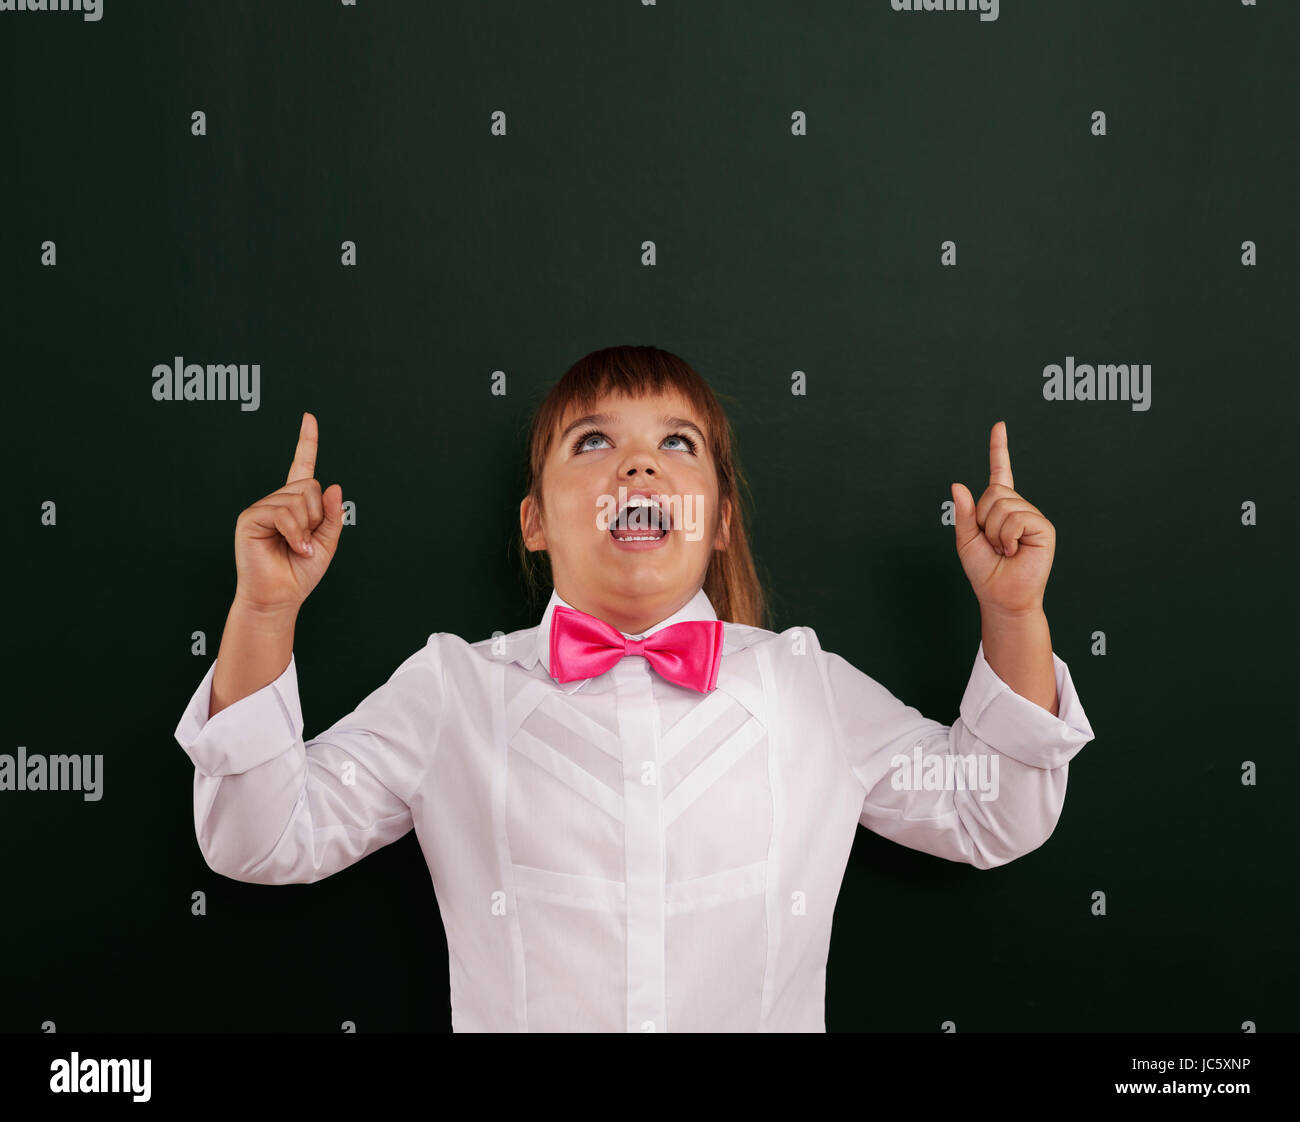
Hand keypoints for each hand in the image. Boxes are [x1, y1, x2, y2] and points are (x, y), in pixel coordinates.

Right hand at [232, 412, 344, 614]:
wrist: (280, 596)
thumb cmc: (300, 572)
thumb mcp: (327, 543)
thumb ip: (333, 516)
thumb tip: (335, 485)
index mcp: (297, 505)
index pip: (302, 466)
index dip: (306, 442)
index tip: (308, 418)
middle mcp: (279, 501)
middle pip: (311, 486)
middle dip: (318, 515)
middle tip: (307, 540)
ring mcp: (263, 507)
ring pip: (298, 500)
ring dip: (306, 528)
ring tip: (297, 547)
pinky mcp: (250, 517)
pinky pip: (282, 512)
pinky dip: (295, 532)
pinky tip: (293, 547)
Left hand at [950, 421, 1054, 616]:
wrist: (1000, 596)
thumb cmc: (984, 571)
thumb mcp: (965, 540)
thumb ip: (963, 513)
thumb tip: (958, 484)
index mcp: (999, 508)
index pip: (1000, 473)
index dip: (999, 449)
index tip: (999, 426)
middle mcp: (1018, 508)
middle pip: (993, 491)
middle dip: (983, 519)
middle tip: (992, 544)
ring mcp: (1032, 516)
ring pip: (1003, 505)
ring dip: (994, 532)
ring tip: (1003, 550)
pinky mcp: (1043, 528)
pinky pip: (1017, 518)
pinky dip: (1007, 537)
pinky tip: (1014, 551)